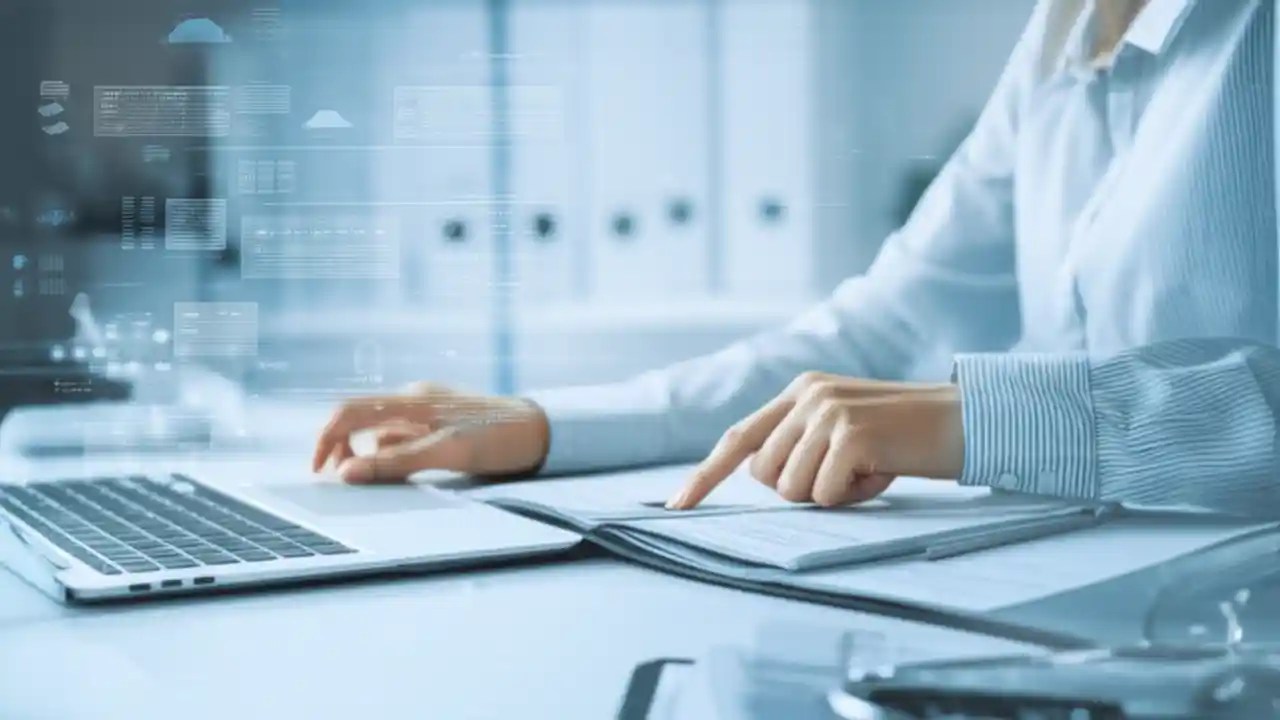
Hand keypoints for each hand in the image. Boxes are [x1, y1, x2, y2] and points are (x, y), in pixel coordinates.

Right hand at [310, 383, 549, 482]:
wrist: (543, 431)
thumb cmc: (499, 438)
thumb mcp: (446, 453)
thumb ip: (396, 463)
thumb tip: (347, 473)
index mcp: (412, 401)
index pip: (350, 412)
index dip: (325, 440)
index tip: (318, 472)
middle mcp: (415, 400)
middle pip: (360, 421)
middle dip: (343, 450)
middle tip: (343, 482)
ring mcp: (428, 410)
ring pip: (382, 432)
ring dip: (370, 455)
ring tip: (374, 480)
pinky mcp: (440, 423)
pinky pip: (403, 437)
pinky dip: (392, 455)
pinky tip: (403, 471)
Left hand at [666, 372, 963, 509]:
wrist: (966, 421)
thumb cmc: (905, 437)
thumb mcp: (845, 431)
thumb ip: (802, 446)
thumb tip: (766, 480)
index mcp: (800, 392)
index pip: (739, 438)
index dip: (706, 475)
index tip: (677, 505)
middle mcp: (808, 395)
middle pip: (765, 476)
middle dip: (802, 489)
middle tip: (851, 472)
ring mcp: (827, 412)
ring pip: (792, 490)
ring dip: (832, 494)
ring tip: (871, 469)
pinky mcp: (850, 433)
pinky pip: (825, 495)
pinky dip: (854, 497)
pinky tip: (883, 472)